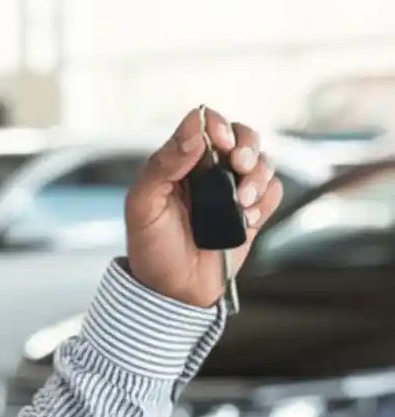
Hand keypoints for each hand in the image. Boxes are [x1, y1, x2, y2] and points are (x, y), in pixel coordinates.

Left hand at [126, 107, 283, 307]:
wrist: (172, 291)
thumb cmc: (150, 247)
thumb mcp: (143, 204)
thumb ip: (163, 164)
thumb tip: (192, 129)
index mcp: (178, 162)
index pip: (204, 124)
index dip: (216, 125)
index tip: (219, 143)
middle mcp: (207, 171)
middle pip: (242, 135)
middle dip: (247, 145)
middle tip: (238, 165)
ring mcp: (231, 192)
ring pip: (262, 162)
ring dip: (258, 176)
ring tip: (241, 203)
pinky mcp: (251, 213)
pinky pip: (273, 192)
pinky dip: (266, 199)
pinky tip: (247, 218)